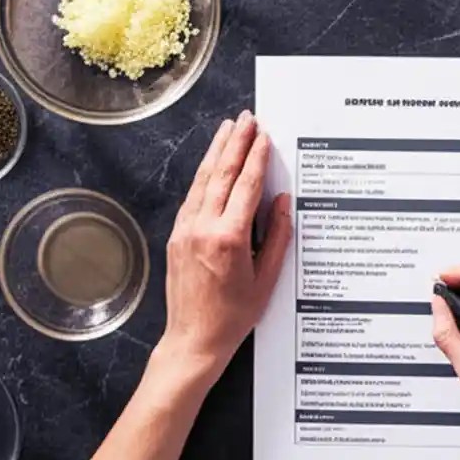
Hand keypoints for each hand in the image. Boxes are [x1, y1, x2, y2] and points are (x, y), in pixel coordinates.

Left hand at [163, 110, 291, 371]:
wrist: (193, 340)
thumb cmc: (233, 317)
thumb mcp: (267, 280)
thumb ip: (277, 237)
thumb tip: (283, 202)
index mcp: (229, 239)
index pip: (245, 186)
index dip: (256, 158)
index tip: (265, 136)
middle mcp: (203, 229)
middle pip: (221, 175)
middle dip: (235, 143)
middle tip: (247, 119)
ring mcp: (185, 231)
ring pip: (202, 181)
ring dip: (216, 152)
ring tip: (228, 129)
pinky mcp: (176, 237)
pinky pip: (193, 198)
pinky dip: (204, 176)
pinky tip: (212, 165)